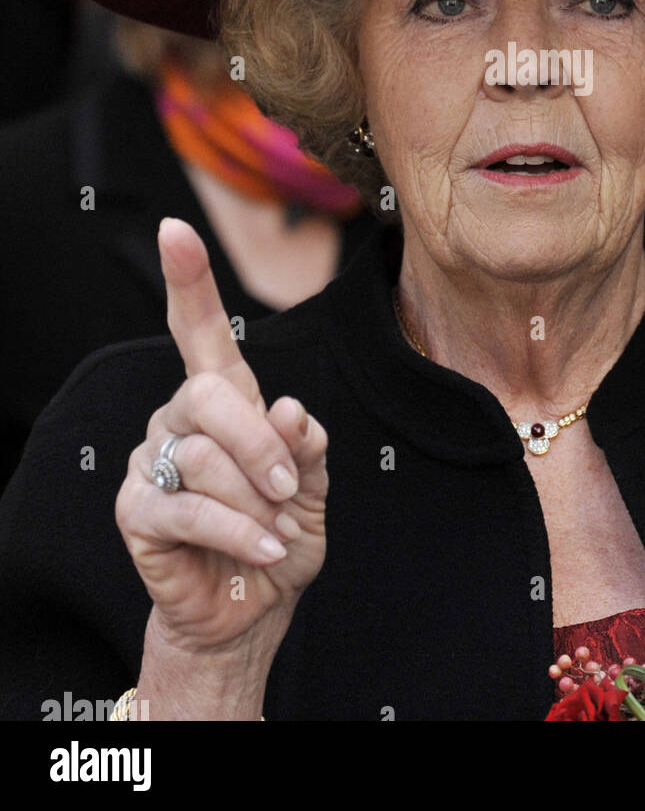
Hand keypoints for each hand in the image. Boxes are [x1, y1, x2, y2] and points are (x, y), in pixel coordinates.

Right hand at [115, 218, 327, 700]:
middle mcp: (179, 418)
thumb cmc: (283, 531)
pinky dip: (240, 532)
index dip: (189, 281)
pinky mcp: (137, 511)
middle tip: (288, 485)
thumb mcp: (313, 482)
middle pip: (209, 394)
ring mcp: (152, 461)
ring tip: (275, 529)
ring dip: (256, 501)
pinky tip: (263, 550)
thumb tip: (287, 408)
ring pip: (205, 458)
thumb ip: (306, 442)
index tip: (175, 230)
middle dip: (259, 442)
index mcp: (224, 398)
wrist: (255, 607)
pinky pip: (191, 511)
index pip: (200, 330)